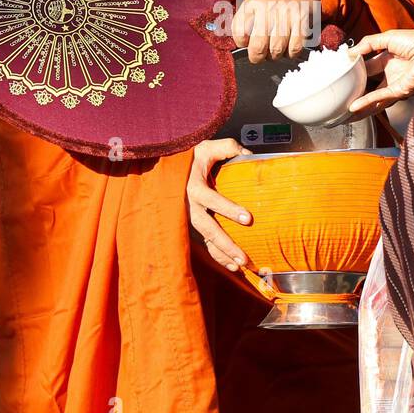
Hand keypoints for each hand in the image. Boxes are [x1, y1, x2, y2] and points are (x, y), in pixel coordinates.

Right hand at [186, 138, 251, 270]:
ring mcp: (189, 217)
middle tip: (244, 257)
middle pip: (207, 228)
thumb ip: (227, 147)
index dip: (228, 208)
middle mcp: (188, 205)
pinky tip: (231, 266)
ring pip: (205, 240)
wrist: (165, 165)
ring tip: (239, 265)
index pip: (211, 199)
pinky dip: (217, 256)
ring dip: (222, 254)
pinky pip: (204, 243)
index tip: (247, 217)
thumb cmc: (189, 156)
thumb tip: (248, 154)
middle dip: (225, 243)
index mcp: (192, 186)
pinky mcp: (191, 224)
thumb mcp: (206, 146)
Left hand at [232, 0, 319, 62]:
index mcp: (252, 4)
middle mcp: (267, 7)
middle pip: (258, 46)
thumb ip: (243, 23)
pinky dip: (292, 53)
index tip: (248, 42)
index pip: (240, 33)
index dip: (242, 43)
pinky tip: (289, 46)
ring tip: (276, 48)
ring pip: (277, 50)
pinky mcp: (302, 19)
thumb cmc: (273, 3)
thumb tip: (241, 47)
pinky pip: (295, 48)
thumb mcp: (254, 5)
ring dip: (276, 55)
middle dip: (258, 57)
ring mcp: (286, 13)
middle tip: (260, 55)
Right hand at [346, 29, 413, 118]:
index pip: (368, 66)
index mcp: (390, 59)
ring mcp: (395, 83)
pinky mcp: (400, 91)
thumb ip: (369, 43)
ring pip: (373, 97)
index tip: (341, 71)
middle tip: (339, 94)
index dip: (355, 69)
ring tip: (343, 112)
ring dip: (359, 105)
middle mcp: (392, 73)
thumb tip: (351, 52)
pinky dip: (366, 102)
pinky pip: (380, 98)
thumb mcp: (388, 37)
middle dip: (355, 90)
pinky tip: (353, 107)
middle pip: (369, 83)